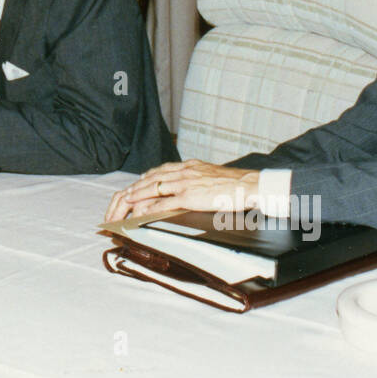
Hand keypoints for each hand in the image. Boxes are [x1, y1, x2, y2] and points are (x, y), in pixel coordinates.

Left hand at [104, 159, 261, 222]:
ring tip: (127, 200)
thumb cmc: (237, 184)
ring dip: (138, 194)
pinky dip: (150, 206)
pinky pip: (164, 202)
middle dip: (139, 185)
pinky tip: (141, 211)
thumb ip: (202, 179)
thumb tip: (198, 187)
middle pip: (154, 177)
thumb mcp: (214, 177)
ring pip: (154, 187)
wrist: (249, 185)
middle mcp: (186, 171)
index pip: (164, 169)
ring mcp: (186, 183)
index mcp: (192, 166)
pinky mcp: (189, 196)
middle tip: (127, 193)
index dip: (150, 176)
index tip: (140, 180)